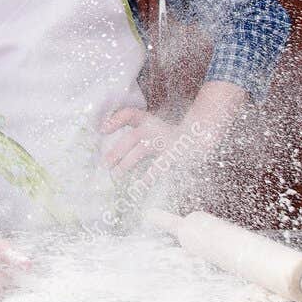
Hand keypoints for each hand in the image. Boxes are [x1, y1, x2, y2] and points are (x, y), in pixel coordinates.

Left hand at [99, 107, 215, 179]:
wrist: (199, 136)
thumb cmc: (167, 134)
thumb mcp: (151, 127)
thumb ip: (132, 131)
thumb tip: (107, 140)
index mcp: (147, 120)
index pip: (129, 114)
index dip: (115, 120)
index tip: (102, 130)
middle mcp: (154, 128)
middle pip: (131, 138)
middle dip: (116, 151)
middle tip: (105, 164)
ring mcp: (163, 141)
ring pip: (139, 152)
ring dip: (126, 164)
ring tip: (115, 175)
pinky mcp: (172, 155)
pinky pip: (157, 167)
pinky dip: (147, 178)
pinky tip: (138, 186)